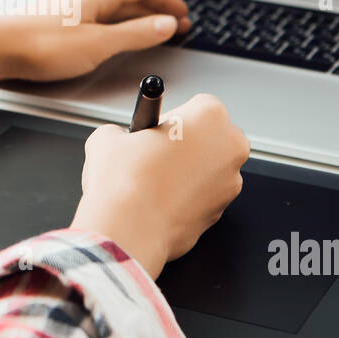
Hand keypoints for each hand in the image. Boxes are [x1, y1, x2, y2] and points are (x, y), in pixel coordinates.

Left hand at [0, 0, 190, 97]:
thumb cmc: (41, 45)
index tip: (183, 14)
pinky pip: (98, 16)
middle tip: (175, 24)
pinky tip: (113, 37)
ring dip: (137, 17)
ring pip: (113, 6)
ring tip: (151, 31)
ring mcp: (70, 6)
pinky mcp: (57, 21)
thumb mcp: (99, 44)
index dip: (166, 0)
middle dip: (155, 9)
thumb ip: (135, 34)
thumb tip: (165, 25)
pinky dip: (116, 24)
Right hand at [71, 94, 250, 279]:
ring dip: (188, 171)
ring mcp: (230, 182)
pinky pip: (204, 196)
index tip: (155, 131)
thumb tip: (118, 139)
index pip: (197, 106)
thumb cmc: (124, 182)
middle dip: (187, 143)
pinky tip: (160, 202)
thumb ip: (121, 132)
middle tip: (155, 155)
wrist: (128, 231)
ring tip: (153, 182)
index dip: (172, 119)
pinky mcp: (221, 212)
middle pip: (211, 136)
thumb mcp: (108, 138)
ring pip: (210, 168)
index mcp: (209, 116)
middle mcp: (229, 146)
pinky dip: (187, 197)